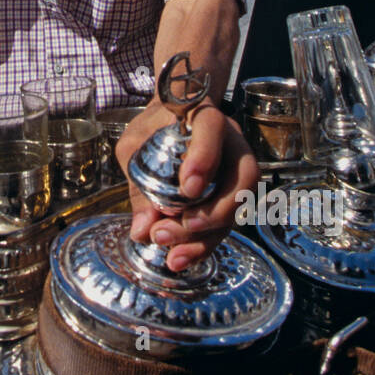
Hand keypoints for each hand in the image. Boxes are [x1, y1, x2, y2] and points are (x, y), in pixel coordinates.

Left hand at [115, 101, 258, 271]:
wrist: (170, 122)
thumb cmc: (152, 128)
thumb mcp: (133, 146)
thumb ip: (137, 182)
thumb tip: (142, 229)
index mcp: (203, 117)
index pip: (213, 128)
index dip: (206, 157)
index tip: (187, 189)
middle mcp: (230, 143)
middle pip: (240, 177)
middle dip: (213, 212)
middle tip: (173, 230)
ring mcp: (235, 170)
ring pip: (237, 207)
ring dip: (206, 236)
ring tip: (174, 256)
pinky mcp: (230, 195)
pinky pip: (226, 222)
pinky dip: (204, 244)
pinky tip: (180, 258)